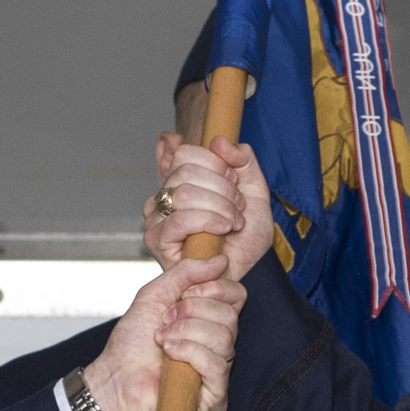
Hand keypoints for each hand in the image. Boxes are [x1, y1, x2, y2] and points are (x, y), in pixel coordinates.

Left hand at [83, 256, 246, 410]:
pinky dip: (189, 352)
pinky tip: (170, 354)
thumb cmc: (130, 346)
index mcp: (208, 319)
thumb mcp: (154, 295)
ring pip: (224, 338)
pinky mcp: (215, 394)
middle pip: (230, 315)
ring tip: (163, 340)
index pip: (236, 295)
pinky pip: (217, 364)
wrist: (113, 379)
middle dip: (192, 312)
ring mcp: (218, 369)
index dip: (214, 289)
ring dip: (185, 332)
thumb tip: (220, 260)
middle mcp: (217, 343)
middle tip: (166, 321)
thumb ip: (184, 273)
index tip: (185, 294)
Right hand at [143, 136, 273, 280]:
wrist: (246, 269)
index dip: (215, 163)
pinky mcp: (157, 241)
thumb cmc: (244, 235)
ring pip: (183, 193)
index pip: (185, 152)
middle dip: (221, 187)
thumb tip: (219, 141)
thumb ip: (242, 159)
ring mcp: (155, 219)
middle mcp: (161, 197)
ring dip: (219, 206)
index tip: (234, 181)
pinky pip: (180, 219)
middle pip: (185, 171)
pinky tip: (223, 230)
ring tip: (233, 222)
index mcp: (178, 181)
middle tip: (237, 207)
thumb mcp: (253, 188)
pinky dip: (209, 221)